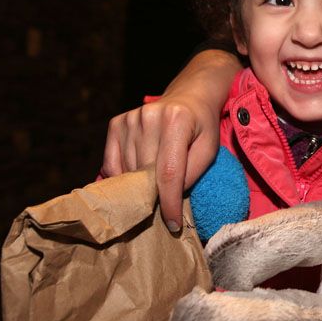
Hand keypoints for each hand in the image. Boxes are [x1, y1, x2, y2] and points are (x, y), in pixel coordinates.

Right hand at [101, 49, 240, 230]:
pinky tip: (137, 173)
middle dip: (156, 195)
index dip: (169, 202)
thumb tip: (170, 197)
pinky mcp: (116, 122)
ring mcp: (130, 118)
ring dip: (139, 184)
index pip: (169, 172)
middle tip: (165, 206)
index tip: (173, 225)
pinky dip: (123, 175)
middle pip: (146, 173)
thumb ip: (193, 172)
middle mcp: (150, 116)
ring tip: (153, 183)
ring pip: (128, 170)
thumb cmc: (202, 127)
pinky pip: (112, 162)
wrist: (190, 95)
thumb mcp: (210, 149)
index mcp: (178, 120)